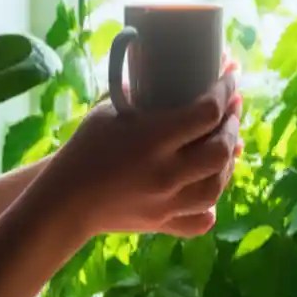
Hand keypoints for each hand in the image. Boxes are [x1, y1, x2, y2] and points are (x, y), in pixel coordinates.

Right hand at [38, 63, 242, 240]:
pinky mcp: (163, 222)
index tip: (231, 78)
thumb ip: (141, 95)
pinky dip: (212, 203)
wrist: (63, 202)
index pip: (206, 112)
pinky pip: (202, 218)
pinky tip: (211, 184)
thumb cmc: (84, 148)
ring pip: (218, 184)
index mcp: (152, 139)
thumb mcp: (108, 112)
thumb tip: (171, 74)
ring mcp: (167, 202)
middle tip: (232, 111)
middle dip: (232, 126)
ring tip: (228, 143)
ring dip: (229, 161)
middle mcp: (166, 172)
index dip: (225, 92)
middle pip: (221, 150)